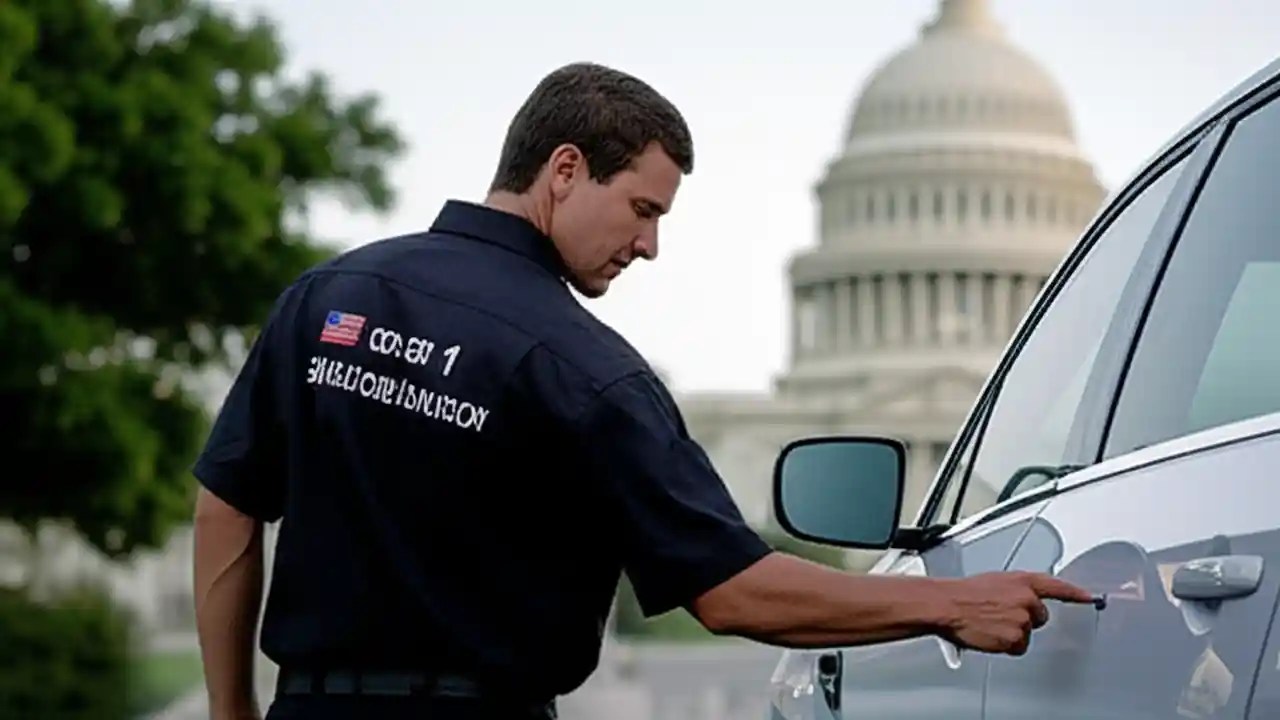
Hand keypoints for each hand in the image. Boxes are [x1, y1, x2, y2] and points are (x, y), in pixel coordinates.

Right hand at [939, 571, 1092, 655]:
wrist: (946, 604)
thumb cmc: (963, 594)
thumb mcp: (994, 582)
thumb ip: (1015, 590)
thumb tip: (1022, 599)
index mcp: (1022, 580)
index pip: (1057, 586)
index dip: (1075, 593)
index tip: (1089, 597)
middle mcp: (1027, 598)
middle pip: (1041, 616)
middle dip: (1025, 619)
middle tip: (1001, 617)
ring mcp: (1023, 618)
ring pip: (1027, 634)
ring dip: (1012, 633)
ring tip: (990, 625)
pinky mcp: (1016, 637)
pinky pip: (1017, 647)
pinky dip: (1004, 645)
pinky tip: (989, 635)